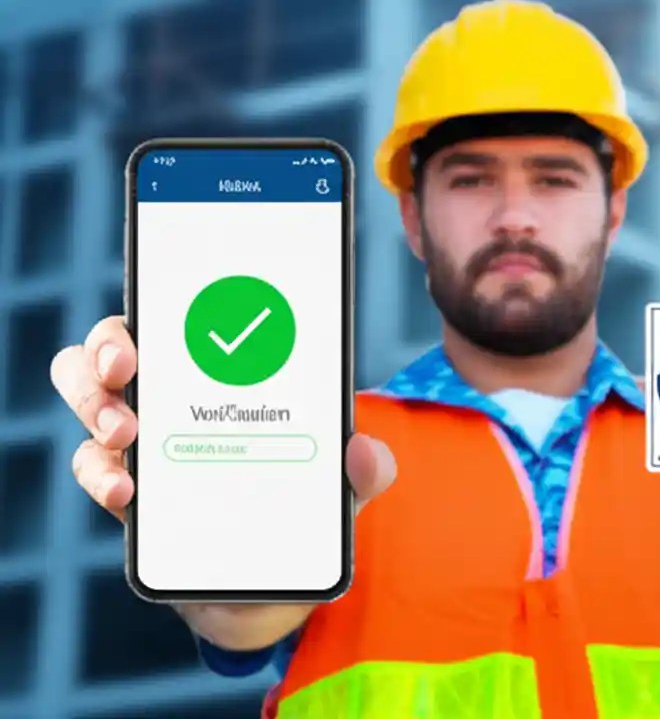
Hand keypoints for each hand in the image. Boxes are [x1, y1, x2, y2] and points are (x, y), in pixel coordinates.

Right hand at [50, 316, 396, 522]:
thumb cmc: (304, 495)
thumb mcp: (345, 477)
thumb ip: (366, 465)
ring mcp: (141, 439)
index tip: (159, 308)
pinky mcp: (127, 488)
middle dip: (106, 349)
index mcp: (220, 368)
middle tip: (125, 370)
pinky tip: (123, 489)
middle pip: (110, 348)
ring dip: (95, 407)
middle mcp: (169, 393)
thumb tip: (364, 452)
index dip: (161, 298)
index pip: (176, 315)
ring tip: (126, 434)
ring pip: (88, 399)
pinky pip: (93, 469)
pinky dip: (100, 475)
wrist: (278, 566)